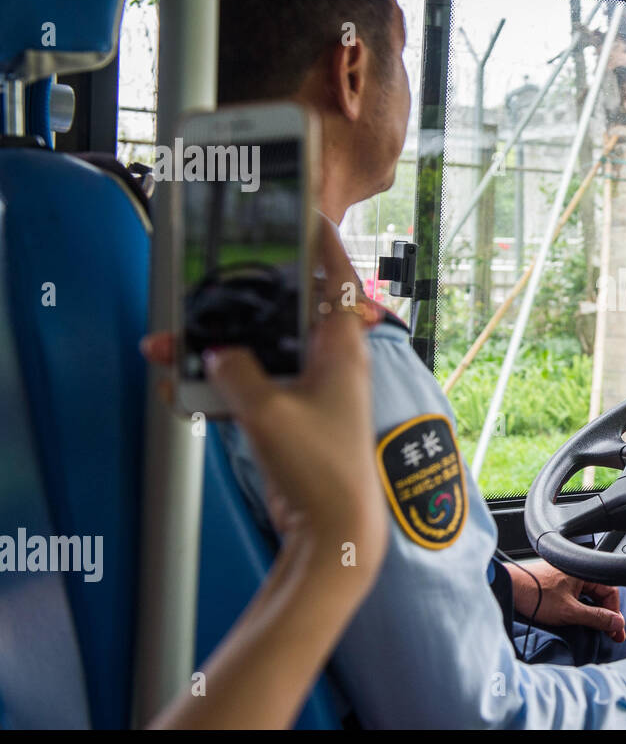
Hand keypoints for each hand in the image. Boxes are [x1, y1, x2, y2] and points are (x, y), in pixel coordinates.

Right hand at [143, 222, 389, 728]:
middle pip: (280, 312)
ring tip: (166, 348)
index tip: (305, 213)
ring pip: (256, 351)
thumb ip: (235, 372)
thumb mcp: (267, 411)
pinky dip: (217, 386)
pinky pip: (248, 388)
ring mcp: (309, 389)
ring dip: (214, 349)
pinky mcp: (289, 417)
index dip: (321, 242)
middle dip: (235, 302)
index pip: (335, 278)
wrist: (331, 531)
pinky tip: (178, 387)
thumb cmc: (320, 469)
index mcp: (341, 347)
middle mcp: (329, 362)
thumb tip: (215, 355)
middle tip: (201, 282)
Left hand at [506, 561, 625, 641]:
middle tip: (610, 634)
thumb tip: (616, 622)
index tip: (616, 631)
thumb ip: (596, 617)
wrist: (508, 589)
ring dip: (594, 613)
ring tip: (595, 630)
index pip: (611, 592)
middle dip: (606, 615)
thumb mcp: (569, 611)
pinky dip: (581, 610)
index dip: (615, 613)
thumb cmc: (533, 594)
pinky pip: (577, 597)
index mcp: (584, 572)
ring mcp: (566, 577)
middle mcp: (577, 572)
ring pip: (589, 597)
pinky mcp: (556, 584)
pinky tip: (579, 621)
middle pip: (601, 594)